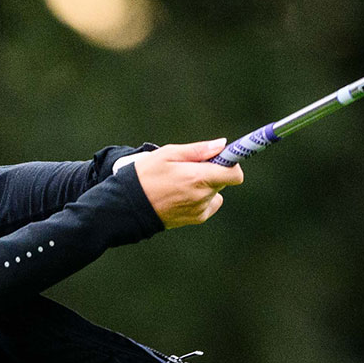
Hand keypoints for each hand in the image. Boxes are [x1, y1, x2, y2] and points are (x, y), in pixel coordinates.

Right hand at [128, 139, 243, 228]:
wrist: (129, 205)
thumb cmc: (145, 176)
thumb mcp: (168, 154)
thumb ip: (198, 150)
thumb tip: (222, 144)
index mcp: (198, 178)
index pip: (234, 174)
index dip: (231, 163)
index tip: (222, 157)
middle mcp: (203, 196)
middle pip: (223, 180)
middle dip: (212, 171)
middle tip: (190, 167)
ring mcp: (200, 209)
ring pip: (215, 191)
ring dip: (205, 185)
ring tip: (181, 182)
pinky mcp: (196, 218)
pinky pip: (208, 203)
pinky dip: (201, 197)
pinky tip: (182, 194)